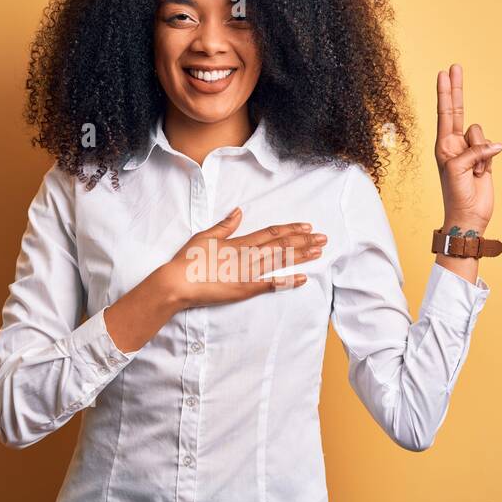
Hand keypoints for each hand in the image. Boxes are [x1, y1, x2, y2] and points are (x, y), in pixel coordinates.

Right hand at [153, 208, 326, 312]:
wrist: (177, 283)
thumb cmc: (188, 260)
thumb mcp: (205, 236)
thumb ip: (225, 225)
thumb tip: (240, 211)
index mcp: (239, 242)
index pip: (271, 233)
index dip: (290, 230)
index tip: (306, 227)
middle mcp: (248, 256)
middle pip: (282, 246)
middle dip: (304, 242)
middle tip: (324, 238)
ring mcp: (248, 273)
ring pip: (280, 262)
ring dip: (301, 256)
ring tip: (319, 252)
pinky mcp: (244, 290)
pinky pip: (270, 285)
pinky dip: (287, 281)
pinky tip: (302, 278)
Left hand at [436, 63, 500, 232]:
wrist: (469, 215)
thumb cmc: (456, 194)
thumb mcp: (458, 170)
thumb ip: (474, 152)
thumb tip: (494, 145)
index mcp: (443, 145)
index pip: (444, 113)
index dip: (445, 92)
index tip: (443, 73)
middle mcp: (455, 144)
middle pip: (458, 110)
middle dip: (456, 89)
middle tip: (455, 66)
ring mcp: (470, 151)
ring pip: (481, 134)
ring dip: (481, 153)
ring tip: (474, 171)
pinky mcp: (484, 158)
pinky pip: (491, 148)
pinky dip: (489, 161)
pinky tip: (481, 174)